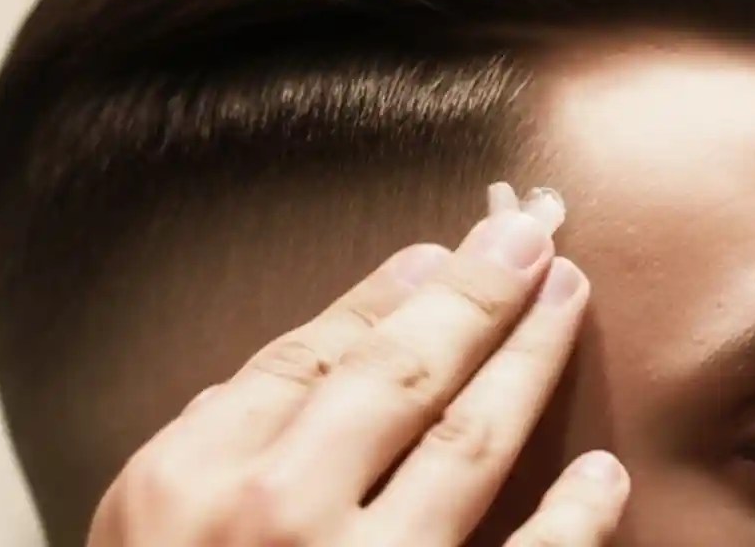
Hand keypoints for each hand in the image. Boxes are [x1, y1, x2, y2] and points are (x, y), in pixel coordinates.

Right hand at [87, 192, 628, 545]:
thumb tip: (351, 326)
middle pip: (399, 373)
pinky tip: (603, 475)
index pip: (314, 352)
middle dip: (474, 293)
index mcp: (191, 476)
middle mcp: (274, 517)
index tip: (443, 251)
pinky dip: (573, 520)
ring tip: (569, 299)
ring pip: (468, 442)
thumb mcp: (151, 518)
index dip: (389, 293)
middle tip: (531, 236)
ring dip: (528, 360)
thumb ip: (233, 423)